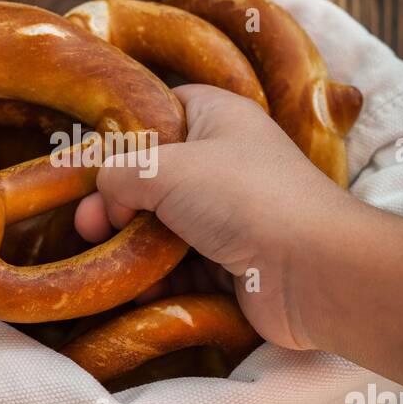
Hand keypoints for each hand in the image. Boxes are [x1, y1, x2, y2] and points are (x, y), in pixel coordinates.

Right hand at [75, 83, 354, 349]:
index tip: (90, 163)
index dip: (123, 135)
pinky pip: (181, 267)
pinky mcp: (232, 264)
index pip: (159, 112)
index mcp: (217, 118)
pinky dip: (157, 278)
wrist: (315, 271)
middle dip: (116, 203)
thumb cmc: (243, 198)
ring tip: (105, 261)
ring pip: (164, 226)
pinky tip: (135, 291)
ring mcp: (230, 215)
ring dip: (133, 246)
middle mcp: (225, 161)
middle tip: (87, 226)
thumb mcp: (166, 168)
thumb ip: (120, 173)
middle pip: (154, 176)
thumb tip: (101, 195)